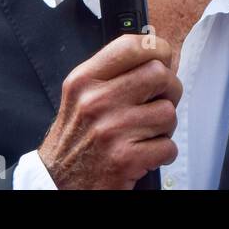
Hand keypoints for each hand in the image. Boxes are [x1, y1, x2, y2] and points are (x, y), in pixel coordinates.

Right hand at [38, 33, 181, 188]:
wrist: (58, 181)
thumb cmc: (76, 137)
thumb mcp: (81, 95)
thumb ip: (112, 72)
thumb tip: (157, 56)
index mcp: (84, 80)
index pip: (131, 46)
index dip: (158, 48)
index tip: (164, 58)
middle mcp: (96, 101)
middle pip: (159, 74)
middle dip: (169, 88)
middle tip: (160, 100)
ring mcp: (111, 130)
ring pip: (168, 112)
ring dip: (165, 126)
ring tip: (146, 132)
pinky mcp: (126, 159)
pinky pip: (168, 146)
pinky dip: (163, 152)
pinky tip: (145, 152)